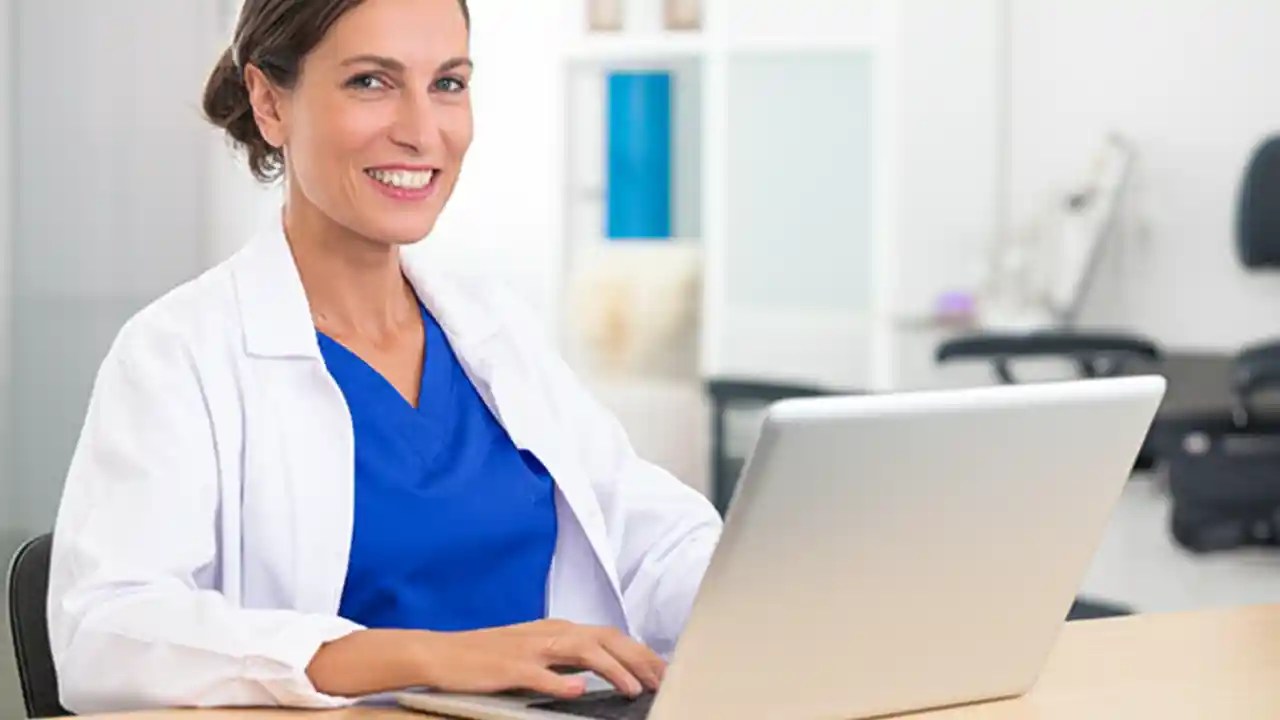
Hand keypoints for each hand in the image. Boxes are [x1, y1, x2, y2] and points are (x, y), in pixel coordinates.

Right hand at [418, 619, 665, 699]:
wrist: (442, 654)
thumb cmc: (490, 658)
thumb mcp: (536, 654)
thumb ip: (567, 660)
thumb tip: (600, 673)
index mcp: (559, 630)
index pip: (611, 636)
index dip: (641, 653)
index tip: (664, 671)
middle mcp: (550, 633)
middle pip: (606, 639)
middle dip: (639, 659)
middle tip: (664, 680)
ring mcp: (531, 648)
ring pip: (582, 651)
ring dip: (613, 669)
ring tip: (635, 688)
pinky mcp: (510, 667)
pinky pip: (541, 674)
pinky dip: (562, 682)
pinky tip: (579, 692)